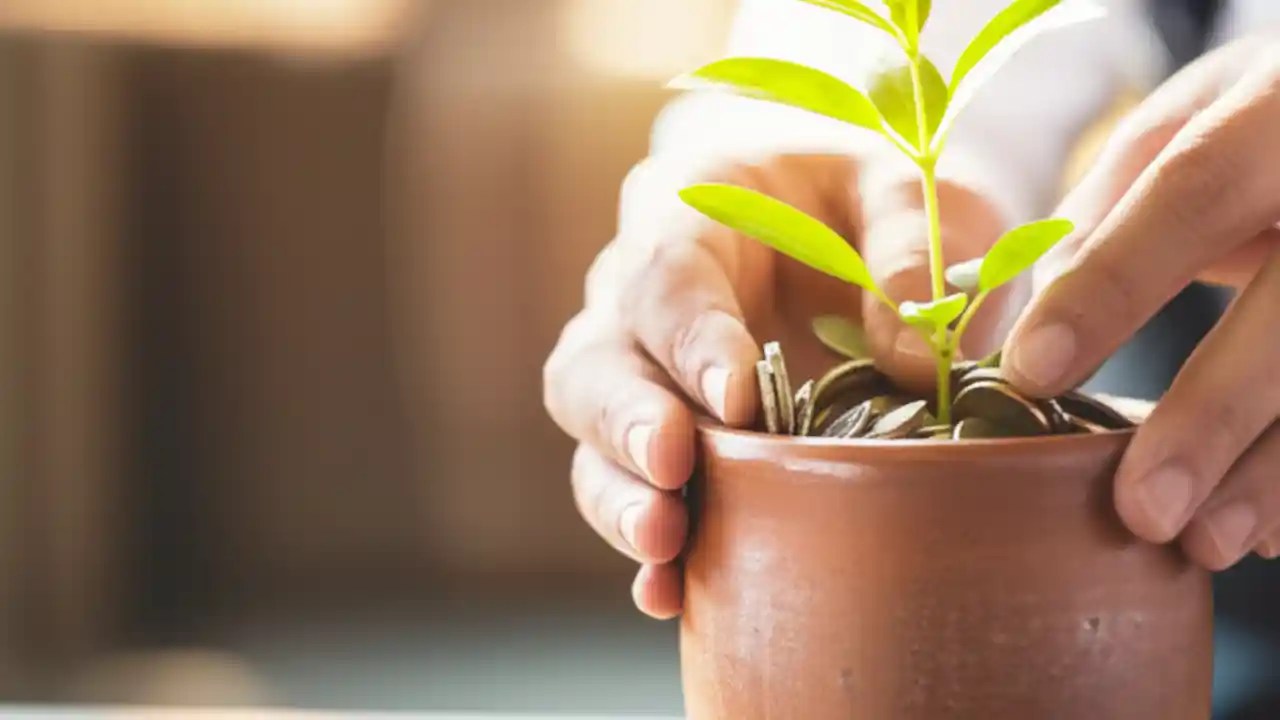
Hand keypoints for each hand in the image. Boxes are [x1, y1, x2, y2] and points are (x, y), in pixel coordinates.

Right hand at [544, 151, 1008, 617]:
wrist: (848, 223)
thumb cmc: (870, 197)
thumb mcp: (908, 191)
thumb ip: (912, 247)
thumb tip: (916, 360)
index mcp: (693, 208)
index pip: (668, 270)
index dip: (692, 336)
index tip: (738, 397)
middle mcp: (642, 292)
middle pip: (596, 359)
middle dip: (625, 421)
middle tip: (671, 468)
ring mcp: (643, 369)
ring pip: (591, 435)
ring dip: (620, 493)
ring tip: (664, 547)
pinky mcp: (664, 435)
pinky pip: (628, 489)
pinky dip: (645, 546)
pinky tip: (669, 592)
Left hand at [1001, 37, 1279, 569]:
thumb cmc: (1245, 130)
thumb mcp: (1170, 138)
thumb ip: (1092, 221)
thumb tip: (997, 329)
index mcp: (1275, 108)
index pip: (1190, 192)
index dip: (1111, 286)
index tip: (1028, 372)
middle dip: (1212, 414)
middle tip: (1139, 508)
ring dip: (1274, 470)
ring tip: (1203, 541)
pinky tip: (1265, 529)